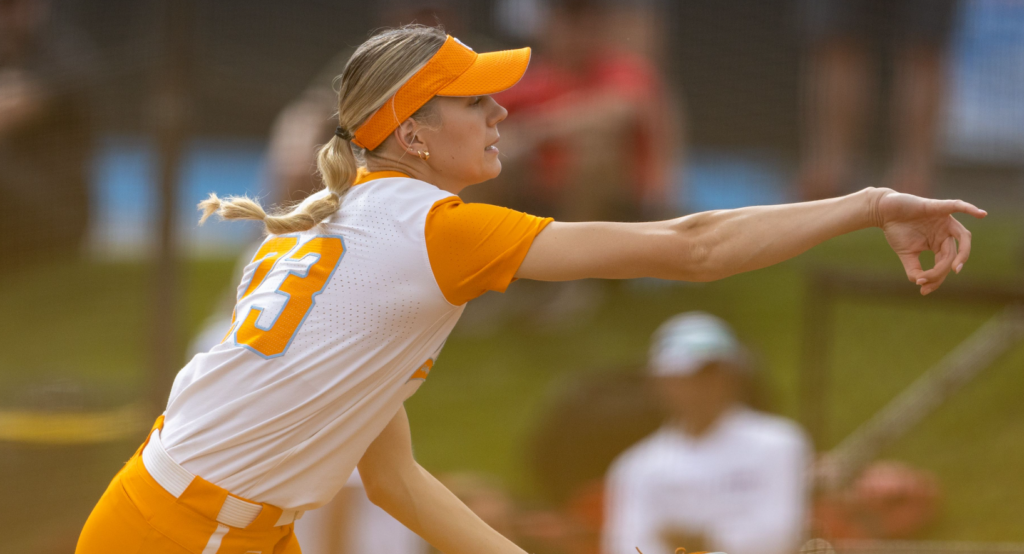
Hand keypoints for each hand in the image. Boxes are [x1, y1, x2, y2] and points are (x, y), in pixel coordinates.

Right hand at [872, 189, 986, 294]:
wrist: (883, 212)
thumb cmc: (896, 231)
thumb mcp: (906, 254)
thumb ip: (914, 269)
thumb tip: (920, 283)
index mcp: (939, 244)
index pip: (945, 264)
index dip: (936, 278)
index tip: (923, 290)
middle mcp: (946, 233)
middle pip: (953, 254)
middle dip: (943, 270)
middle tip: (931, 280)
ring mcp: (945, 220)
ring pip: (963, 236)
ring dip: (963, 253)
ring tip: (955, 268)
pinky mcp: (939, 207)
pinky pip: (958, 206)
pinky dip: (970, 209)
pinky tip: (981, 214)